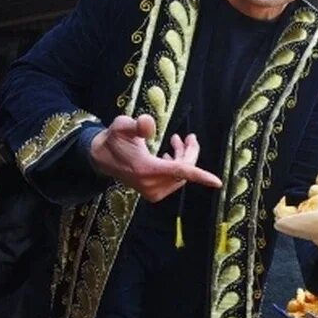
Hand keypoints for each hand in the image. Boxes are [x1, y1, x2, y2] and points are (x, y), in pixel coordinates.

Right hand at [89, 114, 221, 201]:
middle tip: (189, 137)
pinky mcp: (153, 194)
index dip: (200, 176)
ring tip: (176, 140)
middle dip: (190, 152)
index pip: (180, 172)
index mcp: (146, 169)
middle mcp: (150, 184)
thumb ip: (136, 125)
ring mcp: (152, 192)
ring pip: (181, 176)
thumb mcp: (122, 126)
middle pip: (184, 171)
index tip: (217, 182)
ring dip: (182, 158)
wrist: (101, 158)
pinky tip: (169, 155)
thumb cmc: (114, 139)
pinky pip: (174, 180)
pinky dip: (176, 167)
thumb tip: (148, 123)